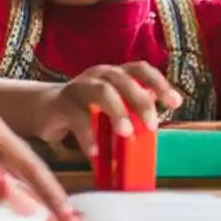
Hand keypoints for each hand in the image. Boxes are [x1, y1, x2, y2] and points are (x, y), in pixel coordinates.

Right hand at [34, 62, 183, 156]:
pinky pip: (77, 116)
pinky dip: (88, 135)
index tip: (176, 103)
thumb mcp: (112, 110)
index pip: (141, 69)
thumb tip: (155, 128)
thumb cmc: (86, 110)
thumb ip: (131, 113)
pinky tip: (95, 151)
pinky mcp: (60, 103)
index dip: (159, 83)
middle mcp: (99, 75)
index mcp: (115, 75)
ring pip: (101, 91)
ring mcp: (79, 87)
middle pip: (123, 79)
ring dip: (117, 111)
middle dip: (141, 101)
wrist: (44, 109)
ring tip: (126, 133)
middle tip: (152, 125)